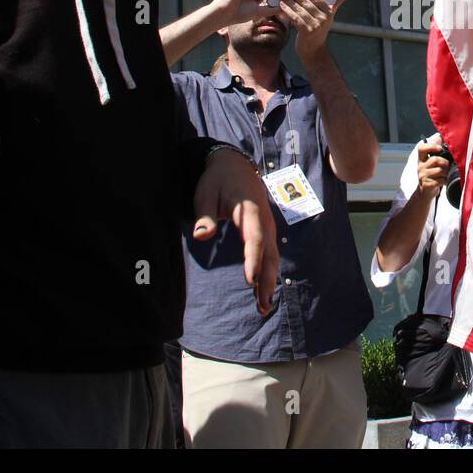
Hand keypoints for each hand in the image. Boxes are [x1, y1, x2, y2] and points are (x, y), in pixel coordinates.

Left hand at [192, 149, 278, 315]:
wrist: (234, 166)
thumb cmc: (217, 181)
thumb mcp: (205, 194)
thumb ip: (204, 216)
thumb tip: (201, 236)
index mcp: (250, 211)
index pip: (254, 239)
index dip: (253, 260)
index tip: (250, 280)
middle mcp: (264, 221)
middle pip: (269, 253)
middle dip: (267, 280)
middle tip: (263, 305)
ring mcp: (267, 227)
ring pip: (272, 257)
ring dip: (269, 281)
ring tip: (263, 307)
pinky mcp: (264, 232)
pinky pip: (269, 255)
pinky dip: (268, 274)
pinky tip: (262, 292)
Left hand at [279, 0, 345, 62]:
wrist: (314, 50)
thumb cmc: (318, 31)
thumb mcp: (327, 19)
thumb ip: (332, 6)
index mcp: (329, 13)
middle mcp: (324, 19)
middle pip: (307, 2)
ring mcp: (315, 26)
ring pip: (299, 9)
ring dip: (289, 0)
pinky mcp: (306, 32)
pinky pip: (295, 18)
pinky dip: (288, 10)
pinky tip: (281, 5)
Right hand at [416, 136, 449, 194]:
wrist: (424, 192)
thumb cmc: (431, 175)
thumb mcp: (431, 162)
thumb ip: (435, 150)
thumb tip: (440, 137)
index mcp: (421, 159)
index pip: (421, 148)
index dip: (431, 146)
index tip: (440, 148)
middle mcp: (420, 166)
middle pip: (435, 160)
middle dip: (445, 163)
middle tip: (448, 166)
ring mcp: (423, 176)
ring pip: (440, 171)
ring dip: (447, 173)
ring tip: (447, 175)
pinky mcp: (427, 184)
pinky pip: (440, 180)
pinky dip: (445, 181)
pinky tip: (445, 182)